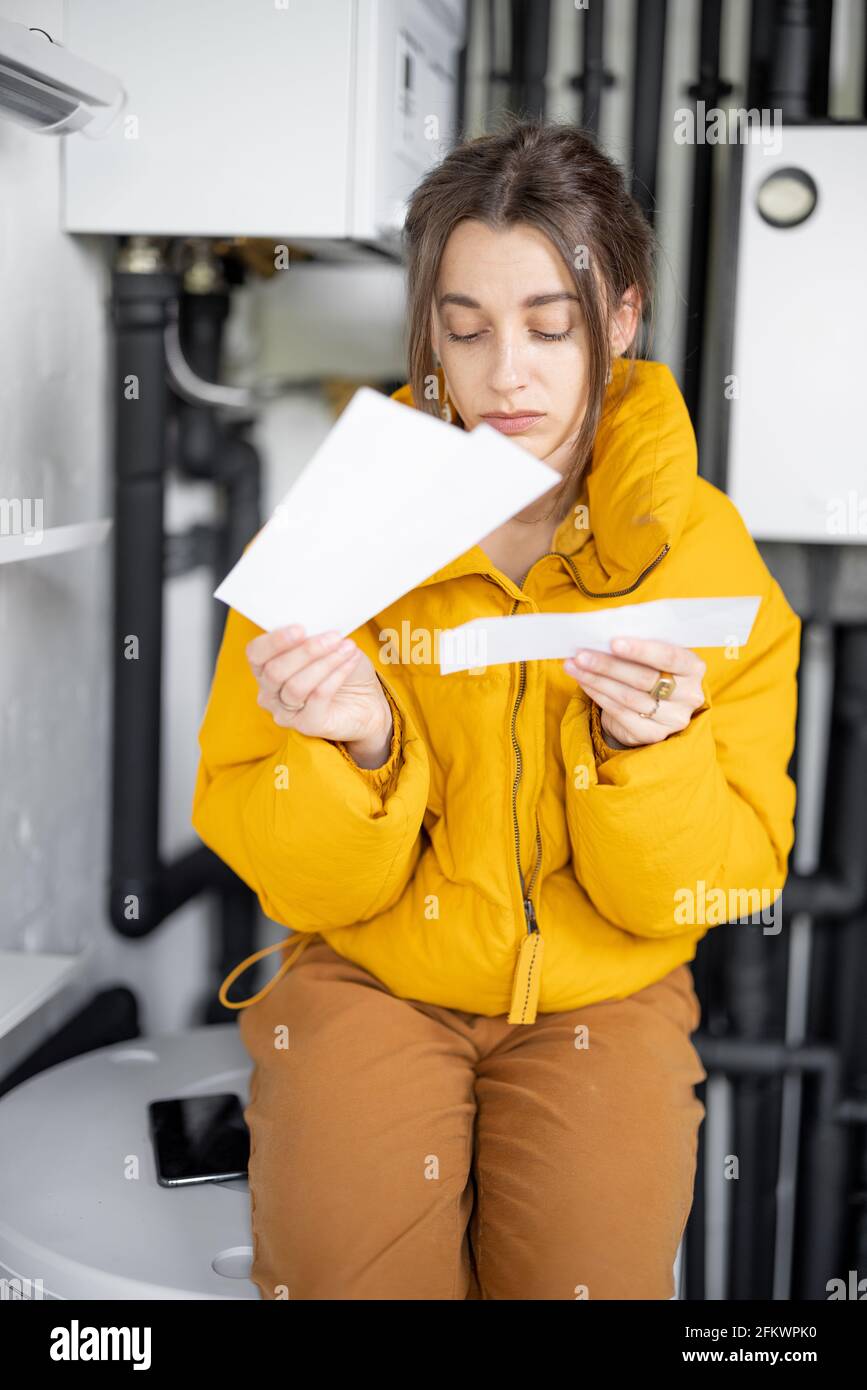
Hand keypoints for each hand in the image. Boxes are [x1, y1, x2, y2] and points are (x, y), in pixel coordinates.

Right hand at [245, 624, 392, 762]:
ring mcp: (286, 712)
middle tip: (333, 637)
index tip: (301, 628)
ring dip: (325, 662)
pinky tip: (350, 661)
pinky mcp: (308, 725)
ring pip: (296, 686)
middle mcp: (269, 693)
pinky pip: (317, 697)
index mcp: (265, 669)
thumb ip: (313, 636)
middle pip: (275, 671)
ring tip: (347, 648)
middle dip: (306, 651)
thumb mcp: (326, 646)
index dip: (275, 641)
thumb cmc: (341, 670)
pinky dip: (336, 675)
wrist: (366, 701)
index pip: (256, 654)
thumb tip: (315, 624)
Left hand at [563, 636, 706, 748]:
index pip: (669, 657)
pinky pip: (621, 713)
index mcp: (694, 667)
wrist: (655, 706)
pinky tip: (584, 682)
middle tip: (580, 655)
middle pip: (644, 679)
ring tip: (574, 666)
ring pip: (628, 697)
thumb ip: (639, 645)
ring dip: (596, 680)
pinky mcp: (654, 735)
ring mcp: (673, 718)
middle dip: (608, 665)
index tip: (612, 642)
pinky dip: (598, 695)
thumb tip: (602, 635)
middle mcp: (690, 695)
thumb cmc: (652, 669)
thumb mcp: (654, 655)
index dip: (641, 650)